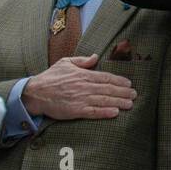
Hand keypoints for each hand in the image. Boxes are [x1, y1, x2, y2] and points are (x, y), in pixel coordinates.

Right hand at [21, 53, 135, 120]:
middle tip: (135, 95)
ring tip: (130, 104)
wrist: (35, 93)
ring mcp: (81, 99)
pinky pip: (93, 112)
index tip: (129, 84)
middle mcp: (84, 86)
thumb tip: (95, 57)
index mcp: (83, 75)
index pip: (106, 77)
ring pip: (104, 100)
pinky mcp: (75, 110)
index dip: (119, 81)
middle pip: (108, 89)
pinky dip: (105, 112)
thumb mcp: (65, 63)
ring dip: (119, 102)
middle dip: (123, 92)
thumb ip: (82, 60)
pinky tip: (115, 112)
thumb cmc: (50, 77)